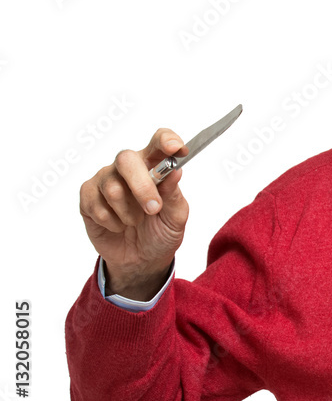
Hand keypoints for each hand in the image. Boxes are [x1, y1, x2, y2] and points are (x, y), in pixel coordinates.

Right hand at [79, 129, 189, 299]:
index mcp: (154, 166)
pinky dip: (112, 222)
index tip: (176, 148)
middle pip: (126, 158)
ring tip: (136, 222)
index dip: (165, 140)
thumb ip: (174, 195)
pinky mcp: (88, 197)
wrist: (142, 260)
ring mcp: (105, 180)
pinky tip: (118, 225)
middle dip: (141, 185)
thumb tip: (175, 172)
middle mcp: (128, 168)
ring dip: (128, 212)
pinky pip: (96, 205)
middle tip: (153, 208)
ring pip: (112, 187)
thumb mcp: (176, 218)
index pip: (158, 142)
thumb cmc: (161, 233)